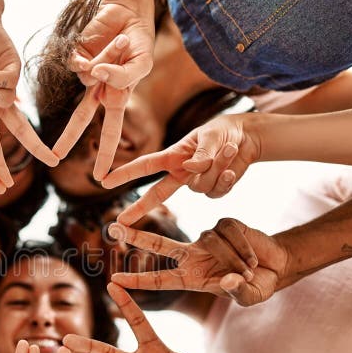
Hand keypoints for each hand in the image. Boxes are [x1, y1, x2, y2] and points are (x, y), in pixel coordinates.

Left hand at [54, 0, 154, 179]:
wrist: (129, 13)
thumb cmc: (141, 42)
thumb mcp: (142, 64)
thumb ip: (122, 76)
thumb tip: (96, 76)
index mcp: (118, 98)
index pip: (111, 132)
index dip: (106, 154)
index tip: (101, 177)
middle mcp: (99, 89)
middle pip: (81, 119)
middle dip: (68, 137)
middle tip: (54, 157)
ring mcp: (86, 73)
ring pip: (87, 76)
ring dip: (108, 58)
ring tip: (121, 43)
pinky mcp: (76, 56)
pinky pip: (79, 62)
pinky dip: (94, 53)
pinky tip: (107, 42)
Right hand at [101, 114, 260, 222]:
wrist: (247, 138)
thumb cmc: (223, 131)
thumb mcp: (211, 137)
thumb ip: (202, 154)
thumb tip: (190, 169)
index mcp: (173, 156)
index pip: (145, 166)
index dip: (125, 173)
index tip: (105, 180)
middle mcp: (180, 172)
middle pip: (156, 194)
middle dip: (138, 208)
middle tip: (120, 221)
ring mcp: (196, 183)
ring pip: (200, 187)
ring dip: (217, 168)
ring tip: (229, 148)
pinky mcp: (213, 190)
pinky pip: (216, 193)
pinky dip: (226, 179)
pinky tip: (233, 168)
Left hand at [107, 218, 289, 305]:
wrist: (277, 266)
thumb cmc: (257, 285)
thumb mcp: (248, 297)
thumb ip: (239, 293)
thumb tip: (228, 282)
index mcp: (191, 277)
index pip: (158, 279)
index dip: (137, 280)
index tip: (114, 281)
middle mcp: (193, 255)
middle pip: (160, 244)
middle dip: (137, 236)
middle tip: (113, 228)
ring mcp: (208, 237)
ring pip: (210, 241)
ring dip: (232, 259)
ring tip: (250, 271)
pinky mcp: (224, 223)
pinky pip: (228, 232)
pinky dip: (242, 247)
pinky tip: (254, 258)